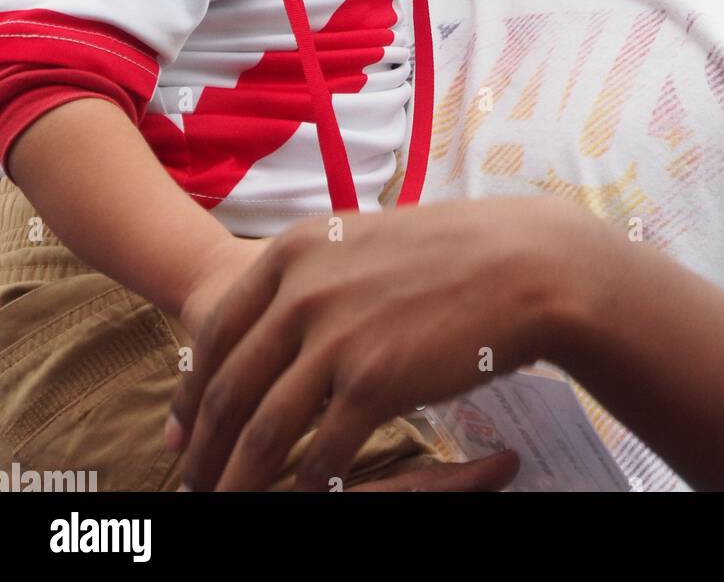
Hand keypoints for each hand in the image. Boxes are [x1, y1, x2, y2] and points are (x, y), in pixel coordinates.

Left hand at [166, 196, 598, 490]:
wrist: (521, 263)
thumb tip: (274, 317)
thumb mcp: (361, 244)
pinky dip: (304, 487)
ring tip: (229, 503)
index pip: (218, 329)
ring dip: (239, 478)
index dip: (191, 388)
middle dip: (204, 443)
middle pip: (230, 385)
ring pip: (264, 430)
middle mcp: (303, 289)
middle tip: (191, 479)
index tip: (179, 427)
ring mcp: (336, 336)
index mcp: (295, 250)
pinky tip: (300, 501)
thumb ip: (311, 276)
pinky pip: (321, 453)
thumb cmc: (448, 253)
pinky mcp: (373, 381)